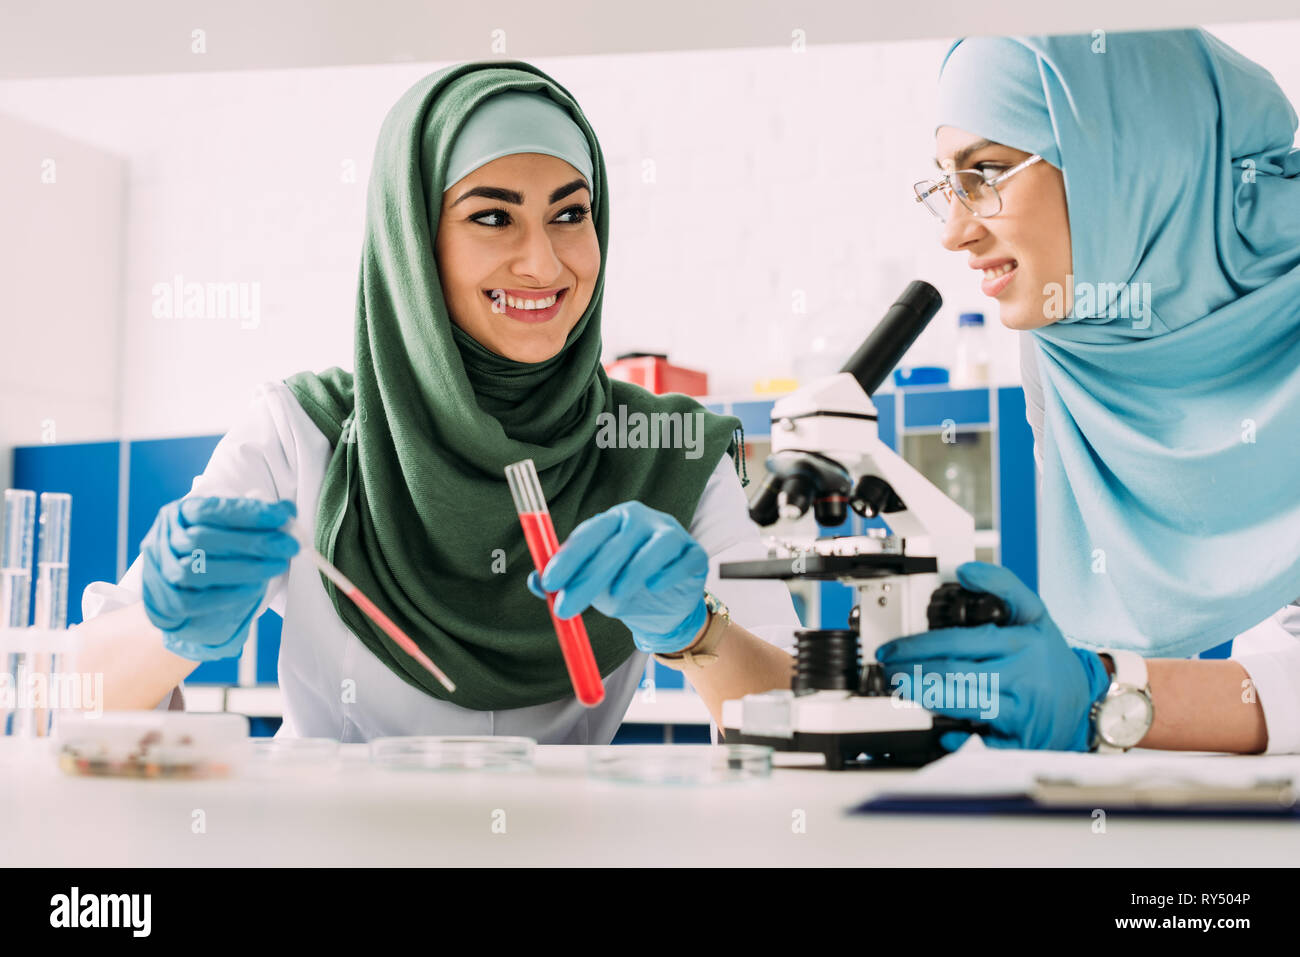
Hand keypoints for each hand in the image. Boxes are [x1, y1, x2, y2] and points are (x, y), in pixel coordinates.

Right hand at [141, 496, 298, 661]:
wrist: (174, 595)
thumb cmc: (209, 555)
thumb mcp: (224, 530)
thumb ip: (250, 519)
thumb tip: (287, 509)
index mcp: (179, 515)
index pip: (210, 509)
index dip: (248, 511)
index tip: (283, 514)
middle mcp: (165, 540)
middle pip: (203, 539)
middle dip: (253, 541)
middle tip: (290, 545)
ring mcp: (162, 572)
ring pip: (197, 569)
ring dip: (244, 568)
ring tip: (278, 566)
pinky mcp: (167, 603)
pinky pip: (197, 600)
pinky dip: (228, 594)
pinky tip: (255, 589)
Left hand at [525, 501, 708, 653]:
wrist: (665, 607)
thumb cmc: (622, 587)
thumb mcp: (589, 585)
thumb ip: (563, 582)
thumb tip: (534, 582)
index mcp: (611, 522)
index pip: (588, 534)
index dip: (568, 557)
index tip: (549, 582)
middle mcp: (641, 521)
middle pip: (616, 544)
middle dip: (589, 577)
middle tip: (568, 608)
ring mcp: (671, 534)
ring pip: (655, 547)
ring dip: (633, 571)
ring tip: (616, 597)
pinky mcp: (695, 554)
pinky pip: (684, 560)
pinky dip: (669, 573)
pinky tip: (655, 586)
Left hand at [875, 562, 1110, 751]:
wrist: (1086, 704)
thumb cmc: (1050, 659)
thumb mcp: (1035, 613)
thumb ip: (1003, 584)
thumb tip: (965, 570)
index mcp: (1022, 644)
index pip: (961, 642)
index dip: (920, 646)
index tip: (894, 649)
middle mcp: (1024, 678)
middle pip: (956, 674)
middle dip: (913, 672)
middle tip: (888, 671)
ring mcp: (1023, 712)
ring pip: (965, 705)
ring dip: (927, 698)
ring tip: (902, 690)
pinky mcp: (1022, 742)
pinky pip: (985, 743)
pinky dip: (960, 739)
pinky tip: (941, 733)